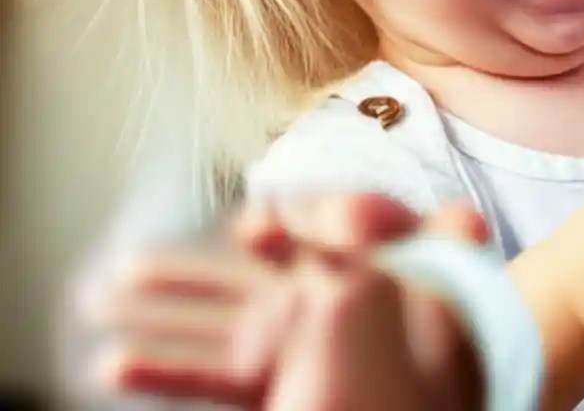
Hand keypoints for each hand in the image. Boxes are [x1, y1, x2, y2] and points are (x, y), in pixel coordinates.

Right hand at [89, 194, 486, 410]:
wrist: (439, 376)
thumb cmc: (454, 335)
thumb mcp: (457, 286)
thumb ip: (447, 249)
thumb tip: (461, 219)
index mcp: (345, 265)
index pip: (300, 236)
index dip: (278, 231)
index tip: (256, 229)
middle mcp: (305, 299)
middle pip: (230, 281)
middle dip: (181, 273)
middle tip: (133, 268)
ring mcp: (282, 343)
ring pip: (207, 324)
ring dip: (155, 312)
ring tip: (101, 297)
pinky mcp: (265, 385)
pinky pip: (208, 378)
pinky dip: (163, 370)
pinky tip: (116, 364)